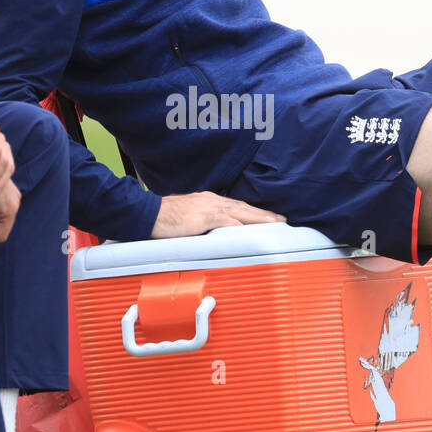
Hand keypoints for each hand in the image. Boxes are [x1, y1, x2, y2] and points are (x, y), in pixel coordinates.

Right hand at [151, 192, 284, 238]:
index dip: (254, 212)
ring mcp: (208, 208)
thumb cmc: (166, 217)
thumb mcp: (190, 216)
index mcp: (210, 201)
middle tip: (281, 220)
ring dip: (258, 217)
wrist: (149, 213)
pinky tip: (248, 228)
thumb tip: (217, 231)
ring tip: (274, 223)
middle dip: (264, 214)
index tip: (268, 217)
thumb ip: (205, 222)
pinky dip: (237, 224)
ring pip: (239, 212)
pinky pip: (223, 220)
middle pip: (244, 207)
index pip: (238, 206)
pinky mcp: (201, 217)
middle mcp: (212, 201)